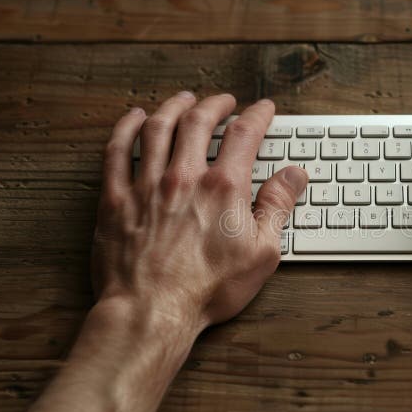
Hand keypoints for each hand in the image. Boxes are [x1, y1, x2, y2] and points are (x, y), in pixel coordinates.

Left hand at [92, 92, 307, 329]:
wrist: (152, 311)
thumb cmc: (207, 289)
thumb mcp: (262, 253)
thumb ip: (278, 207)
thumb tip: (294, 176)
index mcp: (223, 188)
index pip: (245, 135)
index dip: (257, 115)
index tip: (263, 109)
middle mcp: (184, 177)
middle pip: (199, 122)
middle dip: (215, 104)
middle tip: (224, 101)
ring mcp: (146, 185)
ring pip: (158, 127)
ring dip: (173, 107)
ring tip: (184, 99)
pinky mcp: (116, 200)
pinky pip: (117, 151)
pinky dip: (125, 128)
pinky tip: (132, 118)